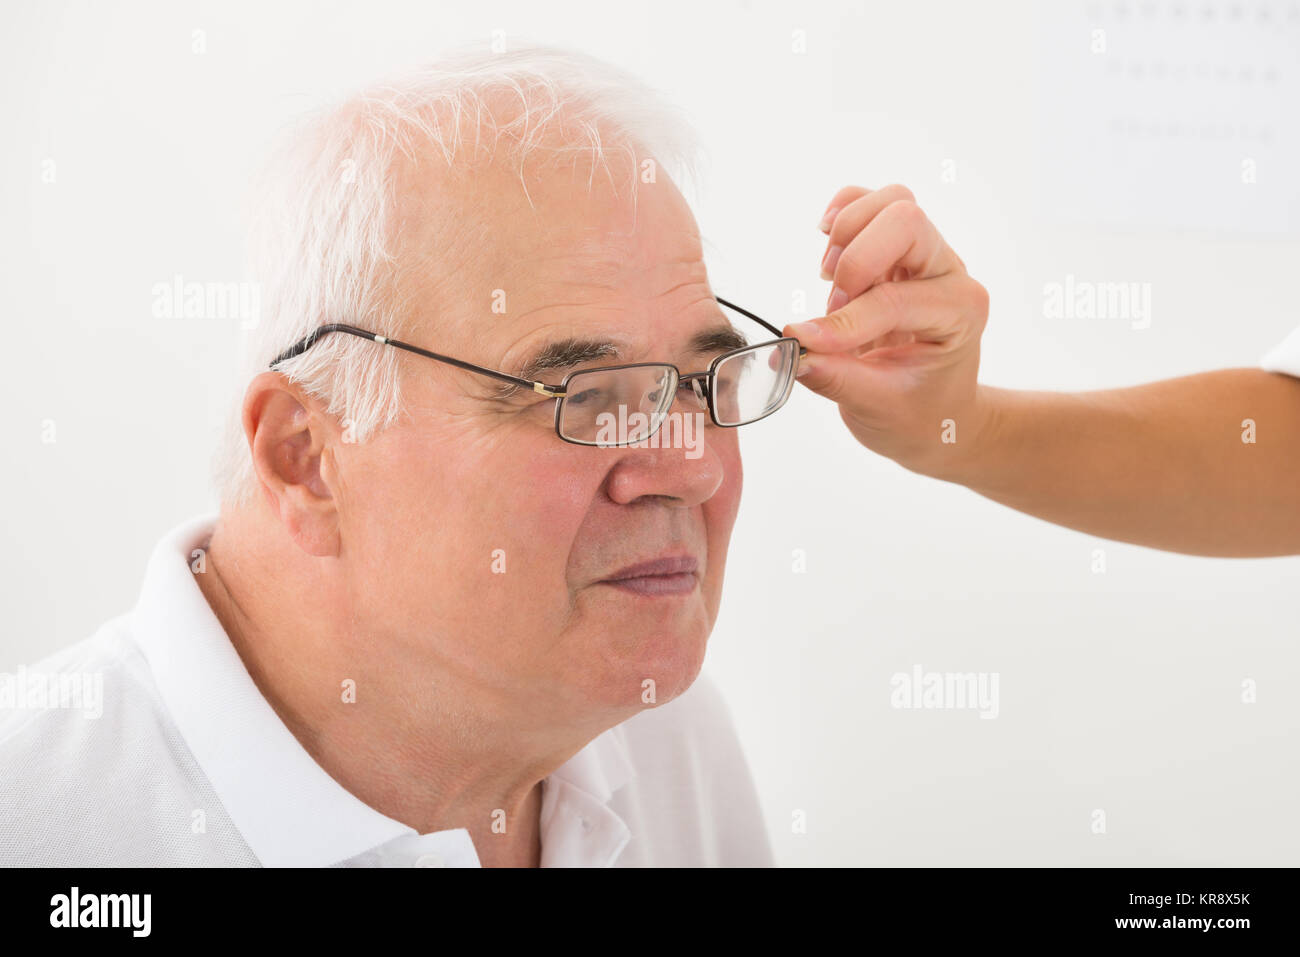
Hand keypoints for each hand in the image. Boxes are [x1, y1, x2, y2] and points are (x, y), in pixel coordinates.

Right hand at [785, 185, 989, 477]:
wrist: (933, 413)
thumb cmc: (917, 414)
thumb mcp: (877, 409)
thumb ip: (836, 377)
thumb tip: (792, 347)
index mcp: (960, 314)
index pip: (895, 300)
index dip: (845, 322)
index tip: (804, 342)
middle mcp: (949, 274)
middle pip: (905, 220)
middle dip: (855, 260)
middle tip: (834, 303)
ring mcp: (924, 255)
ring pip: (891, 201)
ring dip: (847, 236)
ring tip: (830, 281)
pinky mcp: (895, 249)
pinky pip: (869, 202)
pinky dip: (842, 215)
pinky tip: (827, 249)